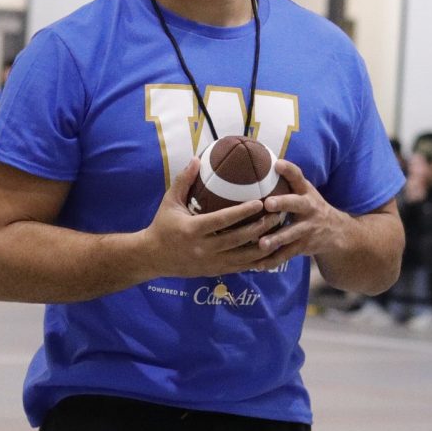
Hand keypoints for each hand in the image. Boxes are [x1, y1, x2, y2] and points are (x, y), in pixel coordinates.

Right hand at [136, 160, 274, 278]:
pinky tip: (270, 252)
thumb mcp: (169, 202)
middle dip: (260, 228)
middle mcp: (203, 248)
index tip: (260, 203)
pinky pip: (239, 267)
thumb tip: (196, 158)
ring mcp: (210, 262)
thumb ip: (183, 181)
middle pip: (238, 239)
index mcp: (193, 229)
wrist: (152, 257)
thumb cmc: (162, 225)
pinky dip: (256, 261)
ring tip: (279, 233)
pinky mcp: (214, 272)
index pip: (222, 220)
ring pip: (243, 257)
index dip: (243, 212)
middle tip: (277, 215)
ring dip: (263, 246)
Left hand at [257, 160, 346, 266]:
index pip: (298, 176)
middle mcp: (308, 208)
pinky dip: (272, 261)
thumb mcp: (304, 192)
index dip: (289, 170)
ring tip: (261, 244)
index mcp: (305, 192)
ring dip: (276, 239)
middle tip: (268, 204)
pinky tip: (258, 266)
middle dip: (283, 204)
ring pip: (291, 234)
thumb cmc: (309, 207)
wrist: (338, 232)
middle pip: (296, 204)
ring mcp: (308, 228)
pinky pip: (287, 254)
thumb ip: (285, 182)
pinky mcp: (304, 246)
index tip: (277, 163)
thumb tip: (256, 163)